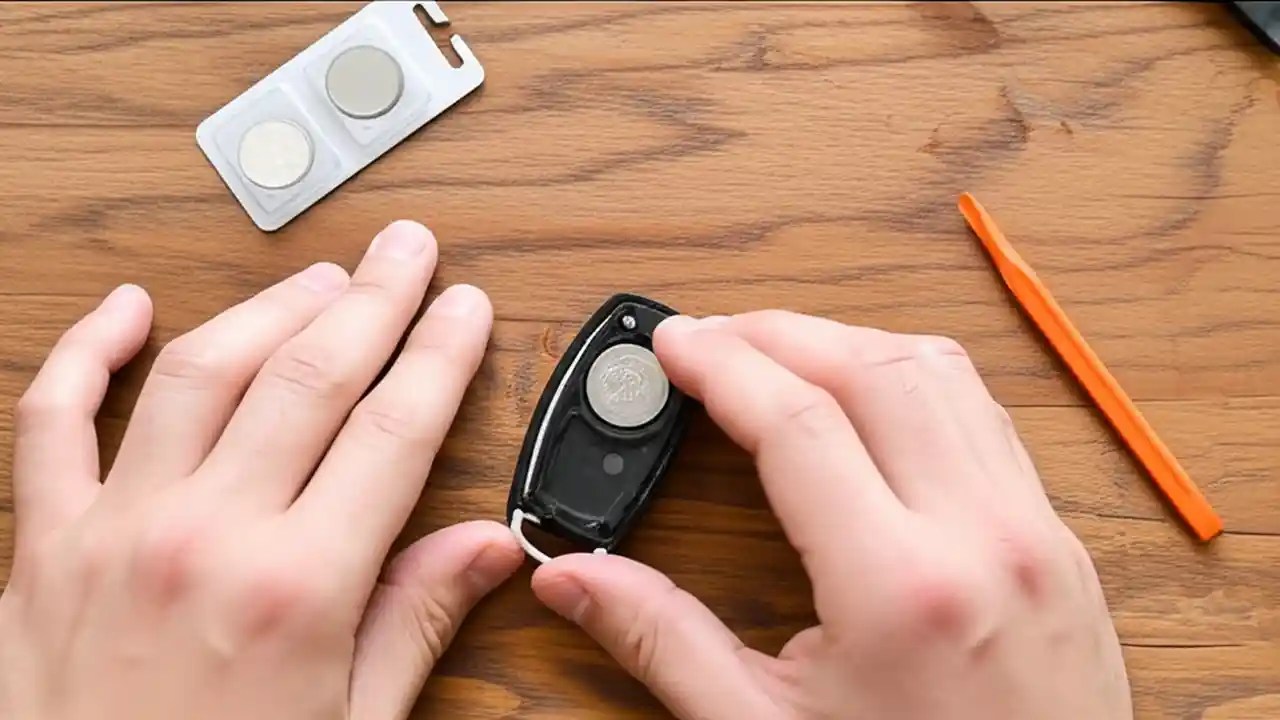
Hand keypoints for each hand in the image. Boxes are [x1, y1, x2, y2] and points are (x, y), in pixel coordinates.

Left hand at [0, 221, 523, 719]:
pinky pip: (52, 419)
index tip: (465, 309)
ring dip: (270, 309)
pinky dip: (87, 351)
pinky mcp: (47, 545)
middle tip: (407, 252)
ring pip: (202, 372)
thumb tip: (488, 547)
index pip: (393, 430)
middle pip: (309, 377)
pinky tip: (129, 308)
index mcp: (296, 590)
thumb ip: (419, 622)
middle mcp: (205, 540)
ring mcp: (117, 531)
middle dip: (373, 300)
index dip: (440, 355)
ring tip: (321, 276)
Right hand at [533, 312, 1132, 719]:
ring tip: (779, 354)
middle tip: (710, 340)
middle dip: (778, 332)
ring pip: (942, 372)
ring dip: (849, 343)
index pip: (798, 420)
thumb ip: (661, 642)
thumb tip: (574, 577)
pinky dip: (914, 379)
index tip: (672, 345)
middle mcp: (983, 539)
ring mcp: (1036, 533)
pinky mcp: (1060, 542)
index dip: (720, 364)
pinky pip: (984, 415)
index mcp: (900, 589)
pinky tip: (866, 399)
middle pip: (872, 367)